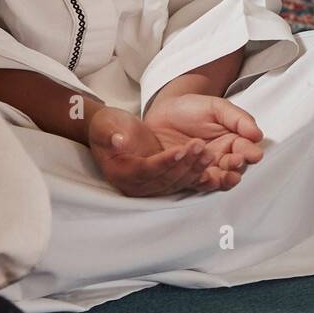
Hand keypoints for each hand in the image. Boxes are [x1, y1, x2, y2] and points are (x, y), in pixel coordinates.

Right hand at [87, 107, 215, 197]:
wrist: (111, 131)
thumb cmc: (106, 126)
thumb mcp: (105, 125)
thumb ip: (110, 134)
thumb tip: (118, 141)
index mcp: (120, 173)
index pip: (147, 169)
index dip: (165, 161)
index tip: (182, 148)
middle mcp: (135, 185)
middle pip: (165, 179)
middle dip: (185, 164)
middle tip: (201, 147)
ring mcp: (148, 186)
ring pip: (176, 182)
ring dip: (194, 168)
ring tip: (208, 152)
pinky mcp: (160, 181)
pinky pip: (180, 181)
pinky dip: (195, 173)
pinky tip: (208, 163)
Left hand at [143, 92, 263, 190]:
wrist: (160, 114)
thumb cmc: (190, 108)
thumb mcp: (216, 108)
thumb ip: (238, 118)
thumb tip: (258, 134)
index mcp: (233, 143)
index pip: (247, 151)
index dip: (251, 154)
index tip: (253, 154)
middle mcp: (222, 159)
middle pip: (235, 170)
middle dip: (237, 167)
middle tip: (237, 160)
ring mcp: (205, 170)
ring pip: (218, 181)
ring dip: (221, 178)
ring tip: (222, 171)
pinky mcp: (187, 177)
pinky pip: (195, 184)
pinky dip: (200, 181)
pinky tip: (202, 175)